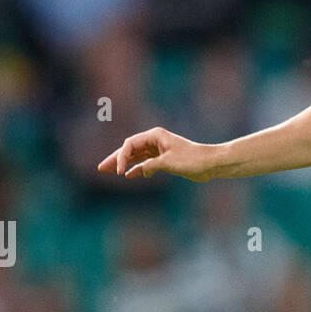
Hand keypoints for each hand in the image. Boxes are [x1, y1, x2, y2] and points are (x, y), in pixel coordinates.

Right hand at [97, 128, 218, 181]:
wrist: (210, 163)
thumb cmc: (192, 159)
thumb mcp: (169, 163)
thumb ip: (150, 166)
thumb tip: (137, 172)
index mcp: (154, 135)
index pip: (130, 145)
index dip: (121, 158)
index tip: (120, 172)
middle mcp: (154, 140)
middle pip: (129, 149)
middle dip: (116, 159)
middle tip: (101, 168)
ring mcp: (158, 149)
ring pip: (136, 156)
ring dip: (124, 164)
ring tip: (110, 172)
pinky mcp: (164, 159)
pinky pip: (145, 163)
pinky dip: (138, 169)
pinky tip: (130, 176)